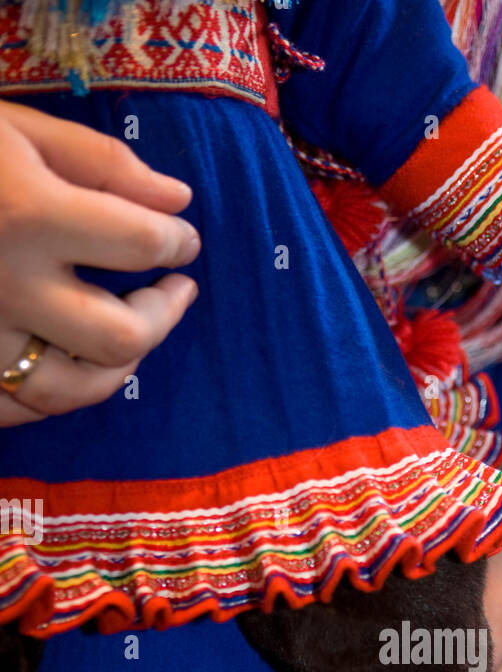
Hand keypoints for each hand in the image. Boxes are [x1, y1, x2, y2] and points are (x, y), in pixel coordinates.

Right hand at [0, 99, 200, 425]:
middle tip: (175, 290)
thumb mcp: (12, 128)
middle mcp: (8, 288)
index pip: (140, 244)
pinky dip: (56, 395)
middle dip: (162, 316)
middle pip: (119, 338)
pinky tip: (76, 365)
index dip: (176, 243)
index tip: (181, 239)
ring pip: (72, 390)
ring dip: (118, 367)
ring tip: (136, 332)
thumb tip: (178, 202)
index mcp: (28, 215)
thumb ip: (99, 164)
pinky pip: (17, 409)